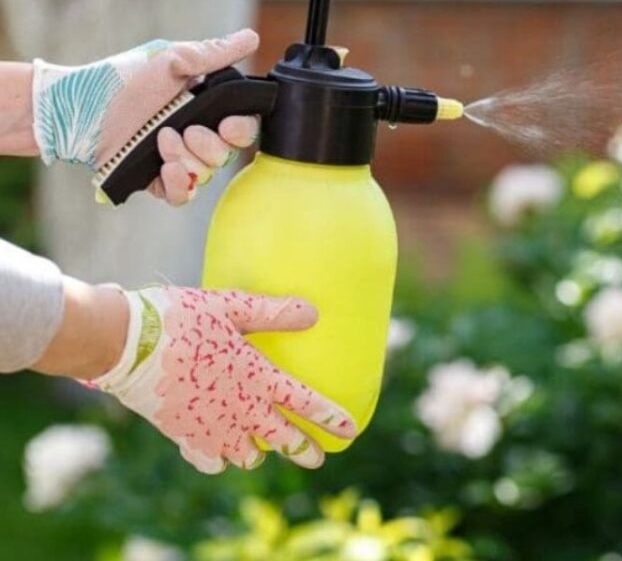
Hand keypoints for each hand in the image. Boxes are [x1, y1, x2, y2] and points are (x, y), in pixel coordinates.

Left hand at [31, 29, 261, 204]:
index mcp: (206, 108)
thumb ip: (215, 53)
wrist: (80, 108)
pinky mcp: (157, 180)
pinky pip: (182, 196)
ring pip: (206, 174)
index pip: (243, 127)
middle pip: (228, 154)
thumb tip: (252, 37)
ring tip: (161, 141)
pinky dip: (179, 186)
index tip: (228, 125)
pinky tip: (167, 168)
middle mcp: (196, 135)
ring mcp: (178, 159)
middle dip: (211, 145)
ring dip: (187, 158)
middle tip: (187, 130)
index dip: (242, 130)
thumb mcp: (173, 59)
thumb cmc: (125, 79)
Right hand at [87, 286, 355, 472]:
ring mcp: (211, 427)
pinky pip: (208, 459)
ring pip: (245, 455)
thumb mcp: (230, 306)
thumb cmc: (180, 317)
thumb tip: (314, 311)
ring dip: (257, 452)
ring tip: (262, 449)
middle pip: (282, 440)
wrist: (126, 344)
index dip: (329, 418)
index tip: (350, 431)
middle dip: (303, 450)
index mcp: (256, 377)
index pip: (304, 403)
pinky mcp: (183, 435)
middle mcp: (239, 409)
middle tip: (317, 459)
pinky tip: (218, 452)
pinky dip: (216, 458)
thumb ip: (273, 312)